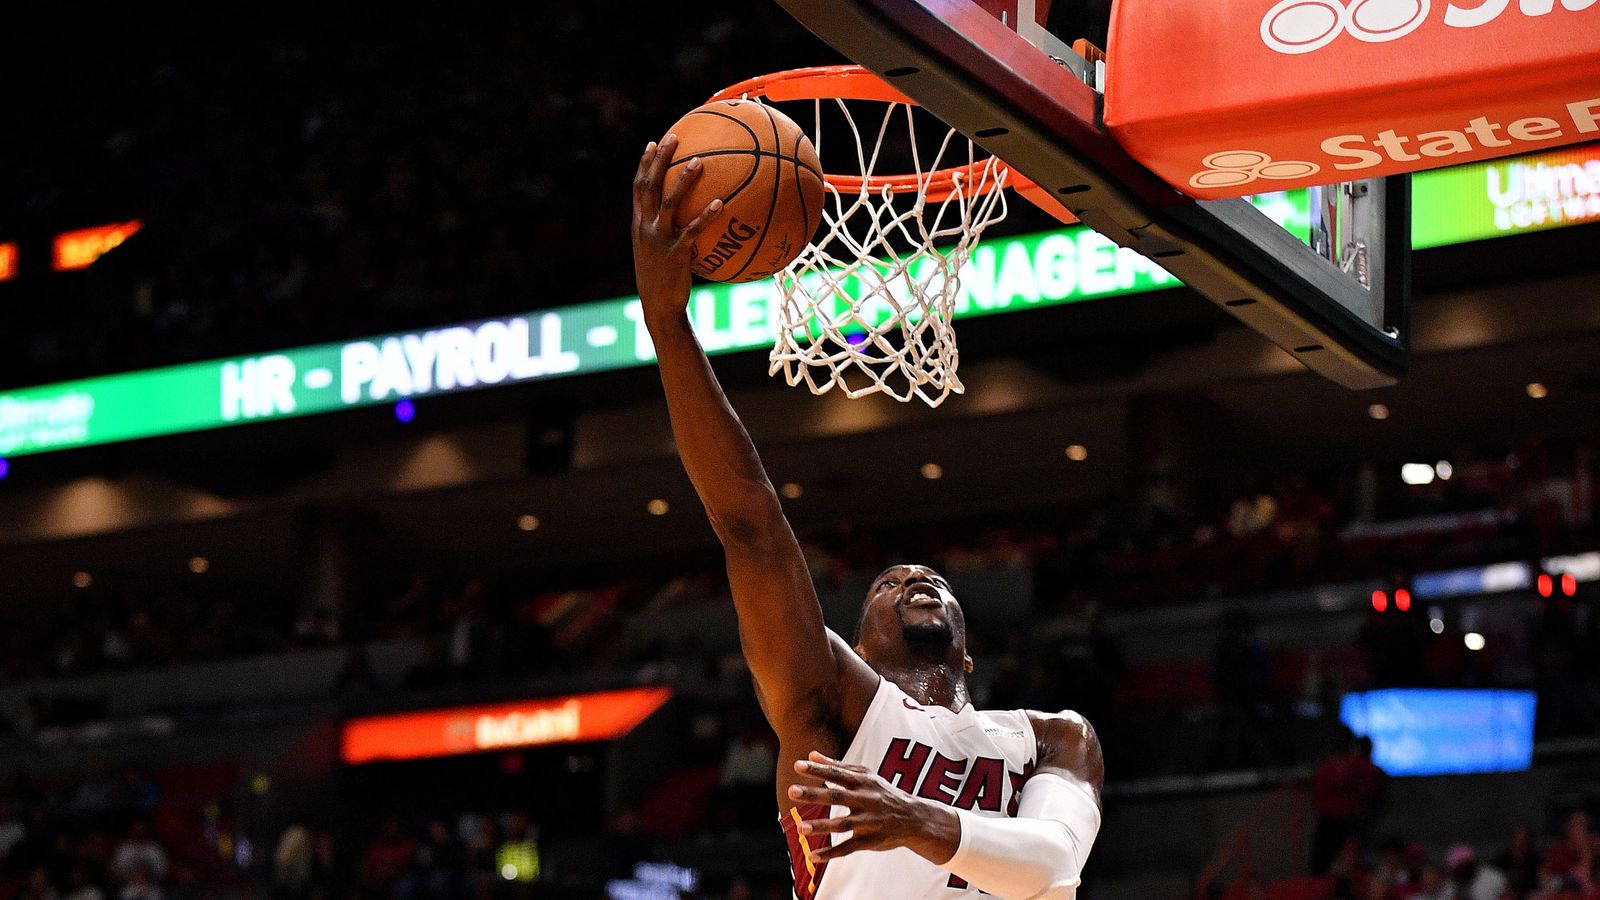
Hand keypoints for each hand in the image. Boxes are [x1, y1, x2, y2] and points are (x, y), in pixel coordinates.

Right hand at [631, 133, 721, 324]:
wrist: (658, 307)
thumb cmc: (663, 279)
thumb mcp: (660, 252)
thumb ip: (670, 232)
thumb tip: (693, 216)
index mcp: (639, 224)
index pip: (638, 187)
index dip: (645, 164)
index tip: (653, 142)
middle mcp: (645, 228)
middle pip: (649, 186)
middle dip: (660, 160)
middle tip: (674, 137)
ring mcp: (658, 240)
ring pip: (670, 203)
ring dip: (684, 180)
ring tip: (700, 161)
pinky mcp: (675, 254)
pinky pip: (693, 230)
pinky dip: (706, 215)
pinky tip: (722, 203)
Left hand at [787, 751, 960, 864]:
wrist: (914, 818)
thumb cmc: (883, 793)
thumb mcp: (865, 775)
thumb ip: (837, 766)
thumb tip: (811, 755)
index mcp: (863, 782)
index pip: (837, 774)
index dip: (818, 770)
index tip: (798, 765)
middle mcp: (865, 800)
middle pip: (837, 797)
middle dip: (814, 795)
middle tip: (792, 791)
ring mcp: (868, 822)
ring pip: (842, 825)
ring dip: (822, 827)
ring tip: (801, 828)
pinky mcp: (869, 840)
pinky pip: (848, 848)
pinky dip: (831, 853)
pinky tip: (813, 856)